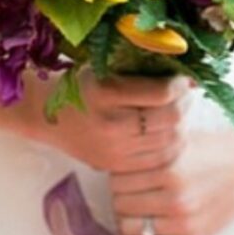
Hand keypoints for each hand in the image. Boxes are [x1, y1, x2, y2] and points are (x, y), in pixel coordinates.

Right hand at [41, 69, 190, 174]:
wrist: (47, 115)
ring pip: (169, 141)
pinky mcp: (116, 166)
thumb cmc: (81, 85)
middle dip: (186, 103)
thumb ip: (142, 71)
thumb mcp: (106, 68)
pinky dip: (170, 145)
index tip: (182, 77)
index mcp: (105, 93)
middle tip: (185, 93)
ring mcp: (113, 150)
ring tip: (178, 111)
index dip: (180, 84)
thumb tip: (186, 77)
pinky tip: (168, 132)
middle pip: (170, 119)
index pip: (162, 93)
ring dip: (181, 125)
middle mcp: (110, 124)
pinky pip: (158, 160)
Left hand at [110, 131, 233, 234]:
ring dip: (124, 216)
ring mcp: (182, 222)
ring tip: (135, 205)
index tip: (123, 169)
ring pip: (127, 226)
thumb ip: (147, 148)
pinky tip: (135, 231)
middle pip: (119, 200)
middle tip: (130, 187)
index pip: (118, 176)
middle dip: (120, 193)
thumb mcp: (178, 139)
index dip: (116, 171)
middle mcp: (175, 197)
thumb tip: (111, 156)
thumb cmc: (212, 150)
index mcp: (169, 168)